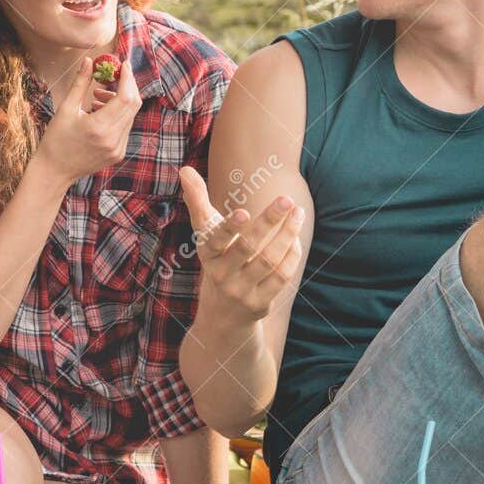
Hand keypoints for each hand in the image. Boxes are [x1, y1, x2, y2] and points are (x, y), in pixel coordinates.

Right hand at [31, 55, 141, 185]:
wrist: (54, 171)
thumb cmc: (56, 139)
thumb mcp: (66, 108)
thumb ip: (80, 83)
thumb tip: (89, 60)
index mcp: (99, 127)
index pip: (125, 97)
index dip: (127, 78)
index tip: (123, 65)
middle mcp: (113, 139)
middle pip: (133, 105)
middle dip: (127, 86)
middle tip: (114, 75)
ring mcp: (118, 148)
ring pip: (130, 116)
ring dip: (120, 101)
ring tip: (97, 97)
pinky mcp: (118, 154)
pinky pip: (125, 127)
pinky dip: (118, 115)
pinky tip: (99, 113)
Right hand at [179, 166, 303, 323]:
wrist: (224, 314)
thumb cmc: (217, 259)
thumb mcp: (205, 233)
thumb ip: (196, 200)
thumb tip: (184, 169)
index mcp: (207, 255)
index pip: (214, 241)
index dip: (228, 228)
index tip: (243, 212)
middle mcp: (221, 275)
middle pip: (248, 247)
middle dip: (268, 222)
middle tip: (285, 199)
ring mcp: (241, 290)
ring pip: (268, 261)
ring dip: (287, 235)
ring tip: (298, 212)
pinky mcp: (260, 303)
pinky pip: (280, 277)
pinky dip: (291, 255)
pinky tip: (296, 238)